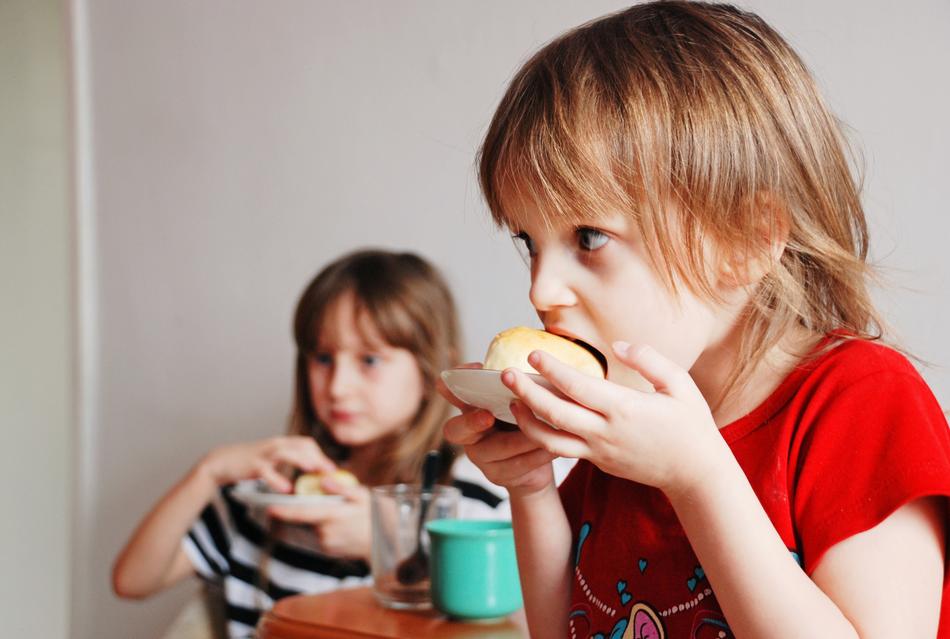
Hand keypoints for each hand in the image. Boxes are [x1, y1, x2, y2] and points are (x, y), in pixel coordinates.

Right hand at [200, 436, 335, 491]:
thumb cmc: (251, 461)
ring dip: (300, 460)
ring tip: (312, 469)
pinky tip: (285, 488)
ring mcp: (264, 453)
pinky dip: (277, 479)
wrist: (224, 461)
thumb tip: (311, 468)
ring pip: (285, 452)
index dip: (320, 454)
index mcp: (282, 443)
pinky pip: (266, 471)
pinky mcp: (253, 464)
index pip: (306, 443)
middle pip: (300, 445)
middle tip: (329, 471)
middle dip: (317, 457)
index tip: (330, 468)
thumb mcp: (273, 457)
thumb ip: (290, 459)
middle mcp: (275, 445)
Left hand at [266, 479, 371, 559]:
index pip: (303, 513)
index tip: (270, 509)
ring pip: (314, 527)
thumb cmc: (375, 515)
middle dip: (311, 511)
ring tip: (343, 517)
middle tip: (330, 506)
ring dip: (320, 520)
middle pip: (308, 519)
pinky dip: (326, 529)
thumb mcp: (362, 496)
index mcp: (332, 516)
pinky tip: (342, 527)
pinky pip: (321, 536)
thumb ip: (341, 488)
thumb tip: (324, 481)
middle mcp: (326, 532)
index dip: (285, 512)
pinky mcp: (329, 550)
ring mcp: (327, 544)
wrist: (385, 542)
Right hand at [440, 363, 556, 497]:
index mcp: (470, 408)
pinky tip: (553, 447)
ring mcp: (480, 457)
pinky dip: (537, 455)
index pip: (451, 393)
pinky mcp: (497, 476)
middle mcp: (468, 434)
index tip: (473, 373)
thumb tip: (530, 366)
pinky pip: (517, 465)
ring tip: (546, 428)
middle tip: (488, 416)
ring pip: (497, 449)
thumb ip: (516, 387)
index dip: (453, 385)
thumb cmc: (527, 422)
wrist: (536, 463)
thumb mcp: (519, 402)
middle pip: (455, 430)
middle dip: (471, 422)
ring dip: (523, 438)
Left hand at [502, 342, 725, 496]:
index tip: (532, 353)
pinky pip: (562, 451)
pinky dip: (541, 437)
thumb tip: (618, 346)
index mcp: (624, 408)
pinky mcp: (597, 462)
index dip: (551, 370)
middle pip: (554, 413)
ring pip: (550, 440)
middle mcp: (606, 432)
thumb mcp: (680, 384)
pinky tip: (532, 421)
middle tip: (504, 375)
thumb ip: (649, 360)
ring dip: (526, 421)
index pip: (577, 387)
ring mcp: (599, 451)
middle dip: (525, 393)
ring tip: (511, 402)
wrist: (696, 473)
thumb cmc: (691, 425)